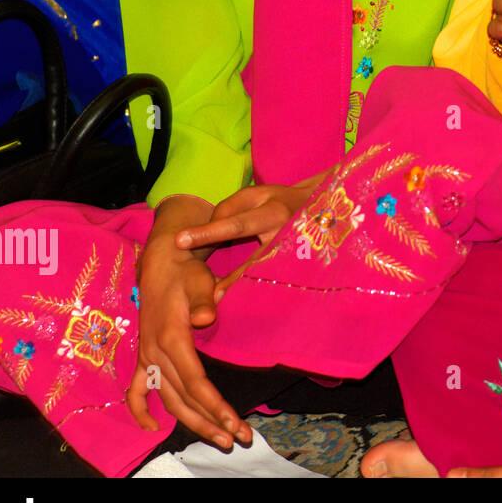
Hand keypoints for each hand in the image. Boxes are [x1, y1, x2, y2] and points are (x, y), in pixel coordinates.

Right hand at [128, 225, 249, 447]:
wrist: (162, 262)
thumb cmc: (186, 272)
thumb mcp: (198, 279)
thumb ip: (203, 299)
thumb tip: (204, 318)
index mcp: (172, 337)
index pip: (195, 383)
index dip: (215, 407)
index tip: (235, 425)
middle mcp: (156, 352)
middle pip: (183, 398)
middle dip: (210, 423)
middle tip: (238, 440)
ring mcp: (147, 356)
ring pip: (167, 399)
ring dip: (191, 422)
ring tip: (220, 438)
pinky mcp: (144, 355)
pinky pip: (137, 390)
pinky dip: (141, 410)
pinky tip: (153, 428)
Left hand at [175, 179, 320, 301]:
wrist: (322, 208)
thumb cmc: (281, 200)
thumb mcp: (257, 193)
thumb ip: (229, 208)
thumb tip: (210, 231)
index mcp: (274, 213)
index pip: (236, 224)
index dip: (208, 232)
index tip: (179, 240)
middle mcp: (286, 237)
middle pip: (254, 262)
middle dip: (232, 281)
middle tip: (208, 297)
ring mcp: (295, 257)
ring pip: (266, 278)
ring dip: (244, 294)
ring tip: (222, 309)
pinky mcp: (298, 270)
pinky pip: (272, 285)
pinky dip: (256, 295)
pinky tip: (241, 309)